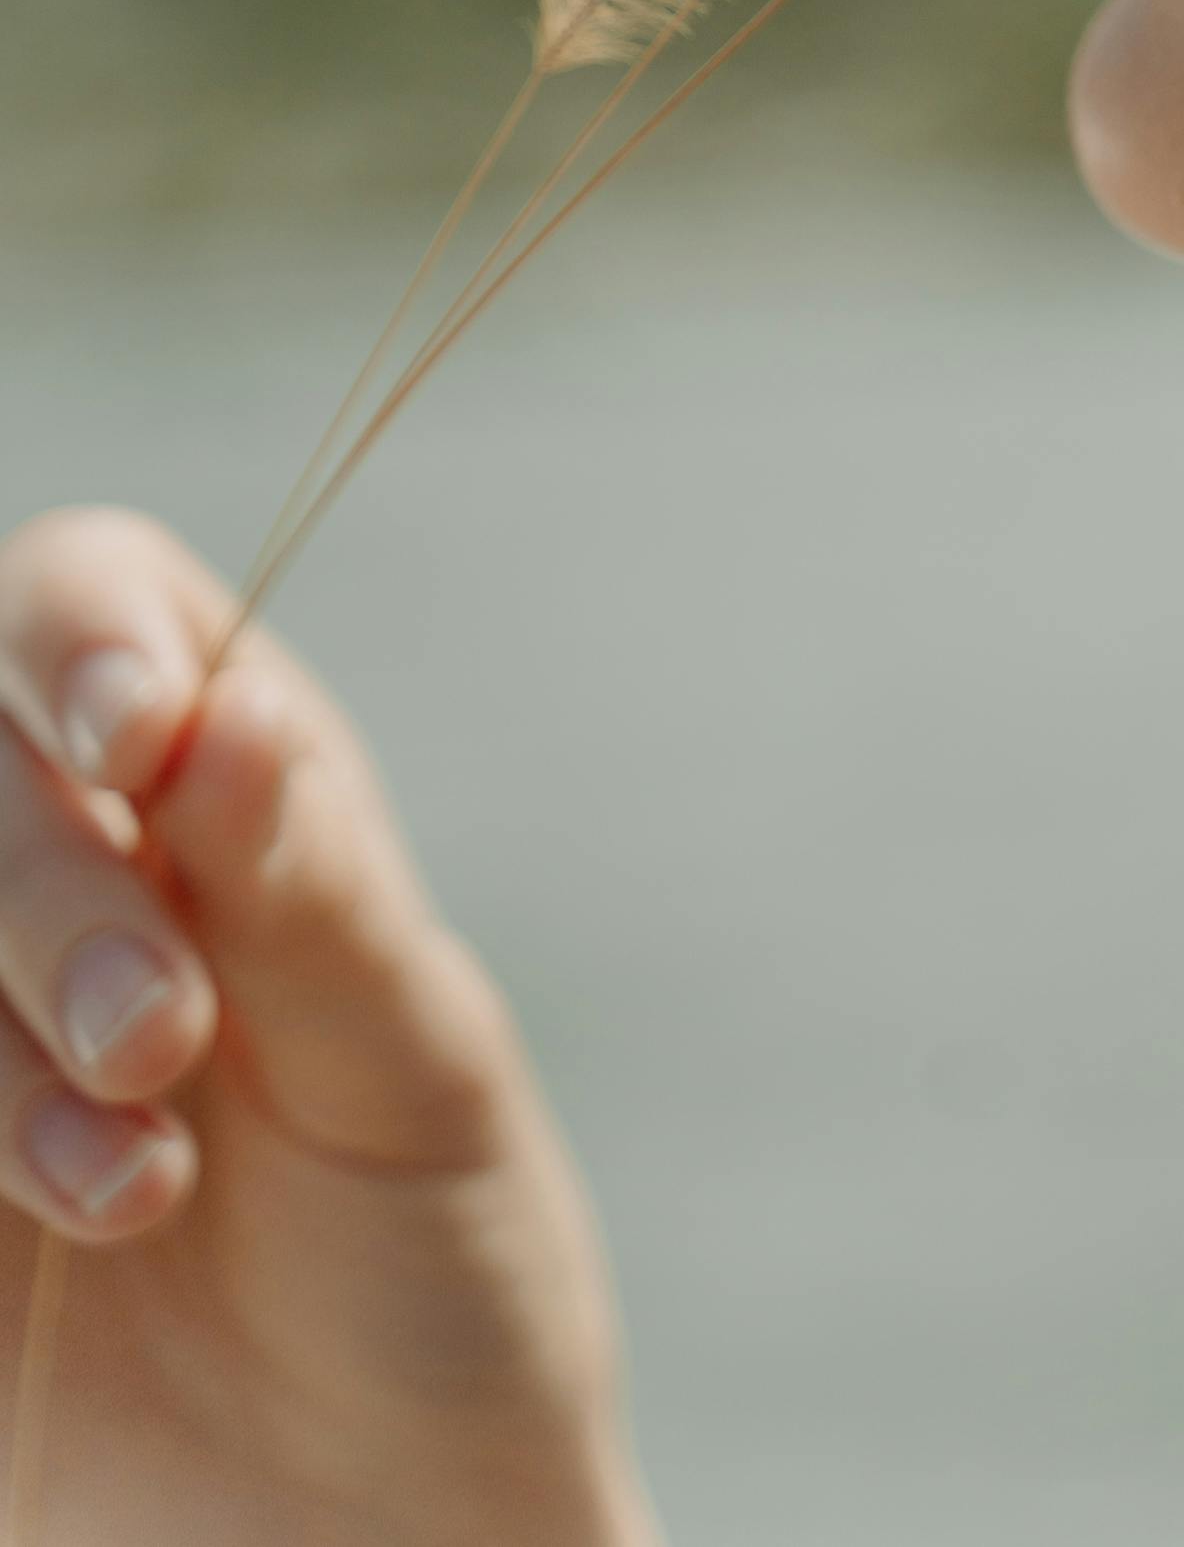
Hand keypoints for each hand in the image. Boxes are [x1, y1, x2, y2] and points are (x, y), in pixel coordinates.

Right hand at [0, 507, 658, 1545]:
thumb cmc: (431, 1288)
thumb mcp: (415, 1076)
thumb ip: (311, 895)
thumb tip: (227, 709)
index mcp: (218, 795)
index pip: (91, 602)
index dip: (80, 637)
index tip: (134, 735)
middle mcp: (66, 882)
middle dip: (47, 886)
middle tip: (160, 1040)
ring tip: (138, 1188)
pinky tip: (45, 1237)